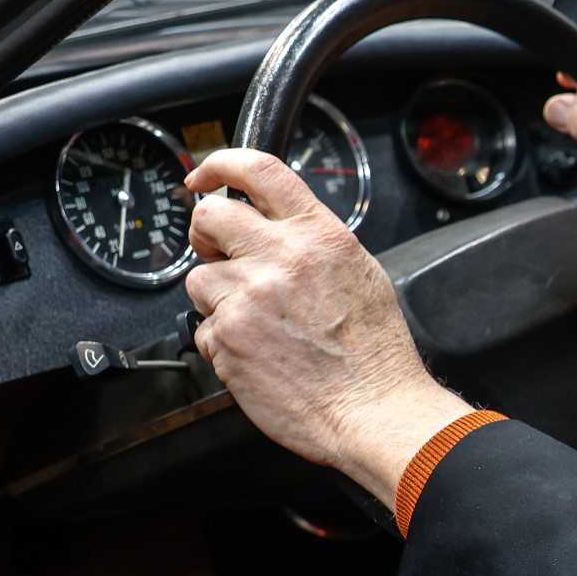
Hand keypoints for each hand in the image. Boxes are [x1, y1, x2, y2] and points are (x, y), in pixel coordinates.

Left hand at [183, 149, 469, 500]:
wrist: (375, 411)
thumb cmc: (376, 356)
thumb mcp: (361, 275)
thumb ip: (316, 244)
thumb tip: (282, 231)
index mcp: (320, 236)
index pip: (259, 170)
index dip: (220, 165)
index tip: (205, 177)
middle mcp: (281, 258)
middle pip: (209, 216)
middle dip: (206, 235)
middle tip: (220, 255)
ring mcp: (249, 297)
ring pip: (200, 278)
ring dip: (219, 298)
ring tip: (258, 324)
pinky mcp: (227, 336)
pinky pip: (202, 327)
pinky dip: (222, 341)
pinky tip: (258, 353)